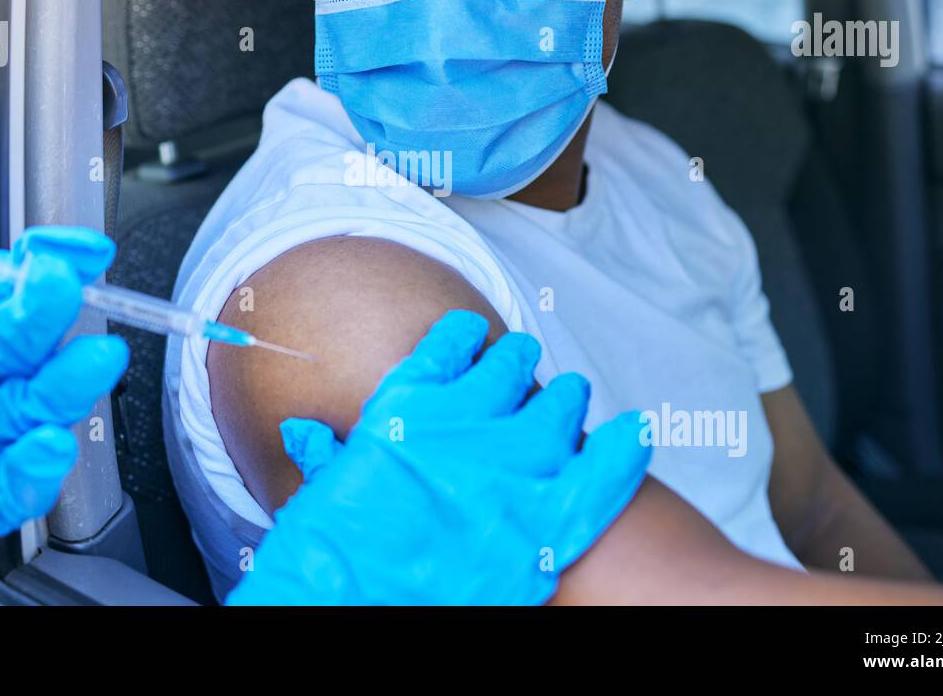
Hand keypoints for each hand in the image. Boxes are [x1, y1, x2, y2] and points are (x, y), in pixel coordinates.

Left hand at [0, 126, 128, 593]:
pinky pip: (7, 490)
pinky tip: (41, 446)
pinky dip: (35, 474)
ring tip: (88, 362)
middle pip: (31, 343)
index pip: (7, 285)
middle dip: (55, 313)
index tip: (73, 246)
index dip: (47, 261)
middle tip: (58, 288)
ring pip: (36, 411)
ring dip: (67, 387)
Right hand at [226, 309, 650, 604]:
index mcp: (405, 408)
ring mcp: (507, 476)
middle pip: (509, 371)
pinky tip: (635, 433)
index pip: (449, 347)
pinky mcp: (541, 531)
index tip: (471, 336)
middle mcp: (463, 428)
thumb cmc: (326, 554)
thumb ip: (326, 455)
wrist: (344, 606)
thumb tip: (306, 432)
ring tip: (571, 393)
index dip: (464, 338)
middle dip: (517, 361)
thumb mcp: (320, 490)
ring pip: (555, 415)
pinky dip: (620, 452)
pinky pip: (597, 479)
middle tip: (525, 360)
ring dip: (564, 398)